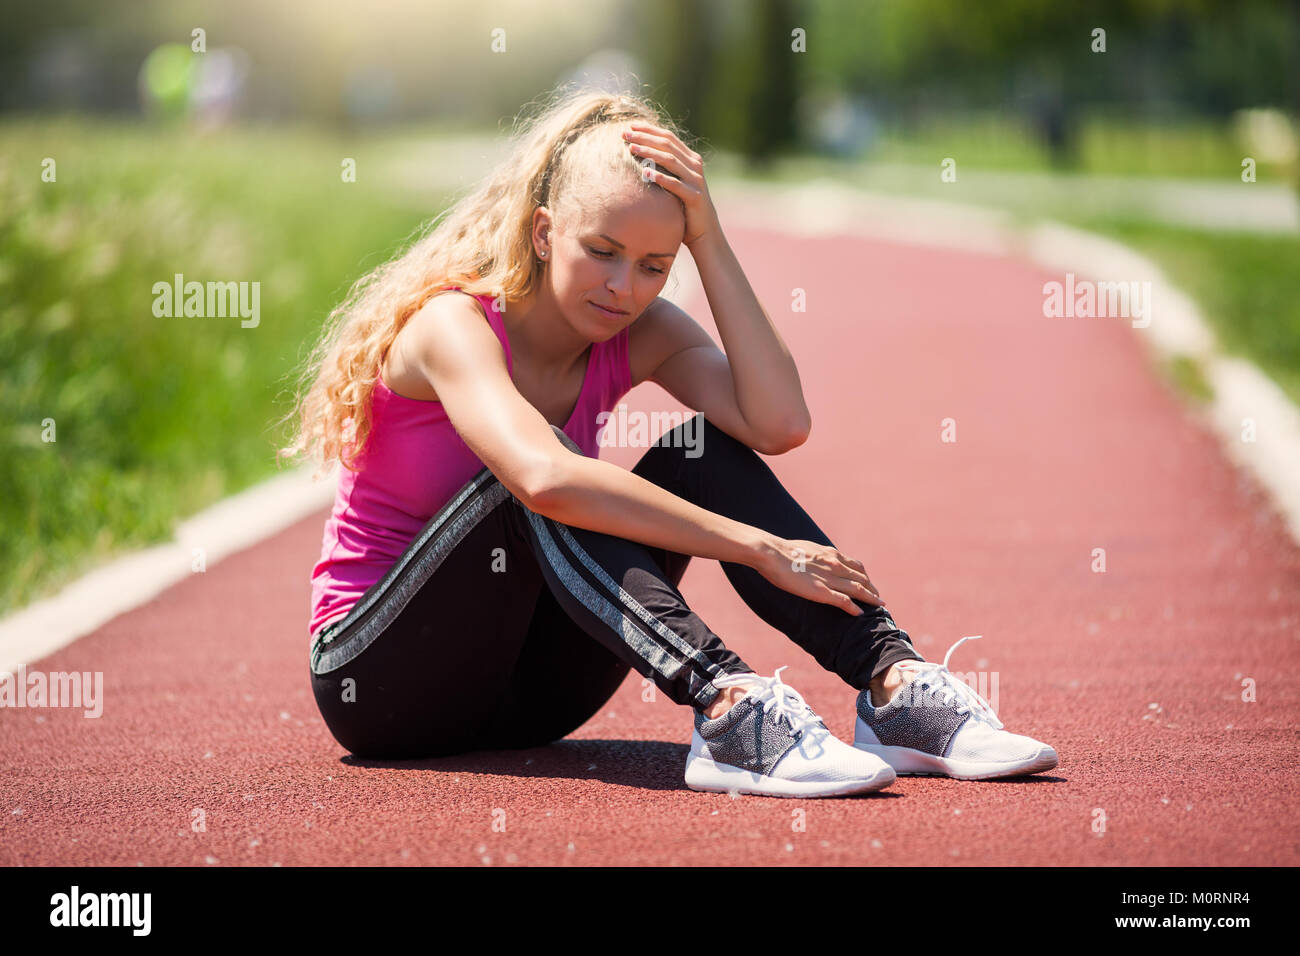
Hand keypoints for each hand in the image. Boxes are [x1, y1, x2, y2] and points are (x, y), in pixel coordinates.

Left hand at [622, 122, 719, 247]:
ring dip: (649, 153)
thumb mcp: (676, 182)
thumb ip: (666, 168)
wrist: (704, 231)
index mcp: (690, 159)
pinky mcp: (694, 196)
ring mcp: (696, 180)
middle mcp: (695, 166)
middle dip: (645, 137)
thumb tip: (641, 153)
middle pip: (668, 145)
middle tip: (625, 133)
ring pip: (671, 161)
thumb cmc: (684, 206)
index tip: (630, 126)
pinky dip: (660, 177)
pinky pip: (675, 185)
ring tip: (631, 149)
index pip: (668, 137)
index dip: (649, 130)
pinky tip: (645, 173)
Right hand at [752, 535, 884, 616]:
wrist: (774, 554)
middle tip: (877, 597)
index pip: (856, 566)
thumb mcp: (807, 548)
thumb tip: (815, 558)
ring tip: (878, 605)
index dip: (865, 576)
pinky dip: (854, 608)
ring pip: (858, 590)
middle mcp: (836, 565)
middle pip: (862, 578)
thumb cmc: (784, 551)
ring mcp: (830, 579)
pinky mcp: (822, 592)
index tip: (869, 583)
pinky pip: (844, 601)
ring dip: (870, 598)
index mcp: (831, 554)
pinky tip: (860, 614)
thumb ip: (817, 555)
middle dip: (872, 588)